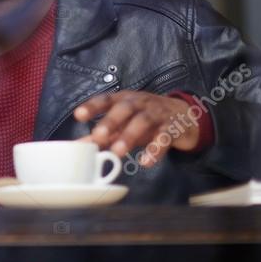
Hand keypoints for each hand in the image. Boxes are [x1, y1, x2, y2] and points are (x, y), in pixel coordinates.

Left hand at [74, 91, 198, 167]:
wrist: (184, 116)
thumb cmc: (145, 119)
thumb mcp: (123, 123)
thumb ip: (102, 135)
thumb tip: (76, 146)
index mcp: (124, 100)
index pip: (106, 100)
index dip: (92, 106)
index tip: (78, 115)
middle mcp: (140, 103)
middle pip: (124, 109)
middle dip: (110, 121)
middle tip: (98, 136)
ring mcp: (157, 114)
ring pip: (143, 121)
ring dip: (129, 136)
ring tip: (118, 152)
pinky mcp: (172, 128)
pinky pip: (164, 137)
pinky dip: (156, 149)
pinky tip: (146, 161)